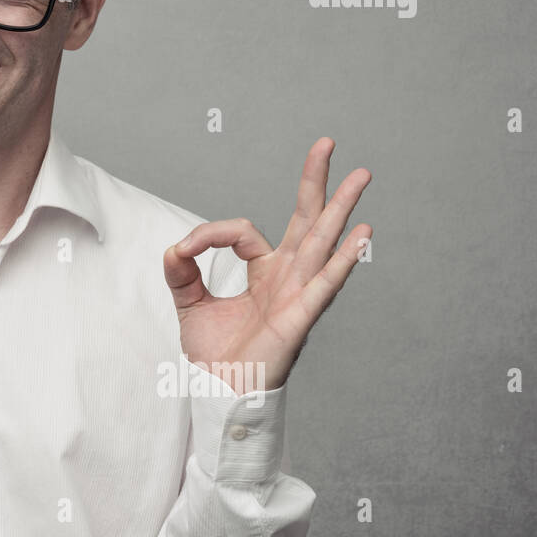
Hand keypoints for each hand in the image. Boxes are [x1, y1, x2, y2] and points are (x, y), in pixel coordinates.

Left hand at [161, 137, 370, 393]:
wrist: (219, 392)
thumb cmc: (215, 355)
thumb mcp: (190, 304)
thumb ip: (182, 272)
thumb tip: (174, 247)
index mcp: (263, 271)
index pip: (244, 231)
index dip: (210, 233)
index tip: (184, 250)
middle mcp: (286, 277)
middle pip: (305, 220)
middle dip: (315, 182)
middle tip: (326, 143)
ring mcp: (298, 294)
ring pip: (322, 242)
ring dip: (341, 208)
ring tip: (362, 175)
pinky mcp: (301, 317)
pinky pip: (325, 284)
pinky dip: (343, 260)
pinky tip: (362, 235)